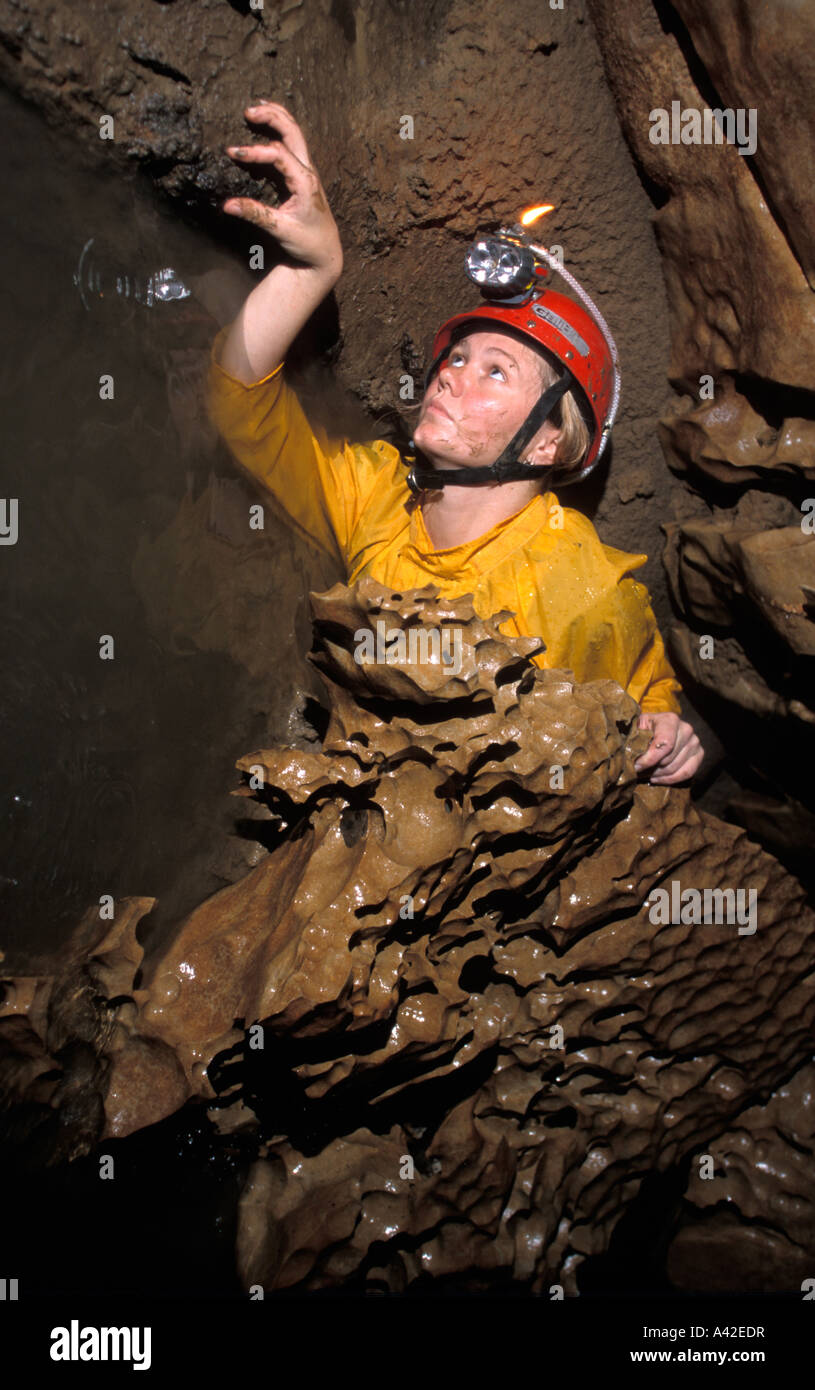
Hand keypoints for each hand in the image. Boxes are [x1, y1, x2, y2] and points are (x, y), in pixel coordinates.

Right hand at [223, 102, 342, 278]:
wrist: (326, 252)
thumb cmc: (307, 242)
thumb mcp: (279, 229)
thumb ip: (254, 214)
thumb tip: (226, 205)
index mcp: (305, 182)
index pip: (278, 155)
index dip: (254, 151)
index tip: (232, 153)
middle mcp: (309, 171)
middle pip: (292, 131)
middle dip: (271, 117)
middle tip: (247, 112)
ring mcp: (308, 170)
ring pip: (295, 132)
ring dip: (276, 116)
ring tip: (256, 107)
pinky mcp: (303, 173)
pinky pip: (293, 142)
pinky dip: (280, 128)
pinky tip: (267, 121)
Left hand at [634, 711, 703, 784]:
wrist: (657, 728)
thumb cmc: (644, 729)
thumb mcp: (637, 730)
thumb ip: (635, 742)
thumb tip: (633, 761)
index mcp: (670, 720)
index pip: (664, 744)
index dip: (649, 759)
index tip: (636, 767)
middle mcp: (686, 729)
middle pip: (668, 759)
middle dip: (650, 768)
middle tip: (638, 771)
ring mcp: (695, 742)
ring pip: (674, 768)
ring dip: (657, 774)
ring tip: (645, 773)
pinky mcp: (699, 754)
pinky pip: (686, 773)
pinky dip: (669, 779)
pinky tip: (656, 778)